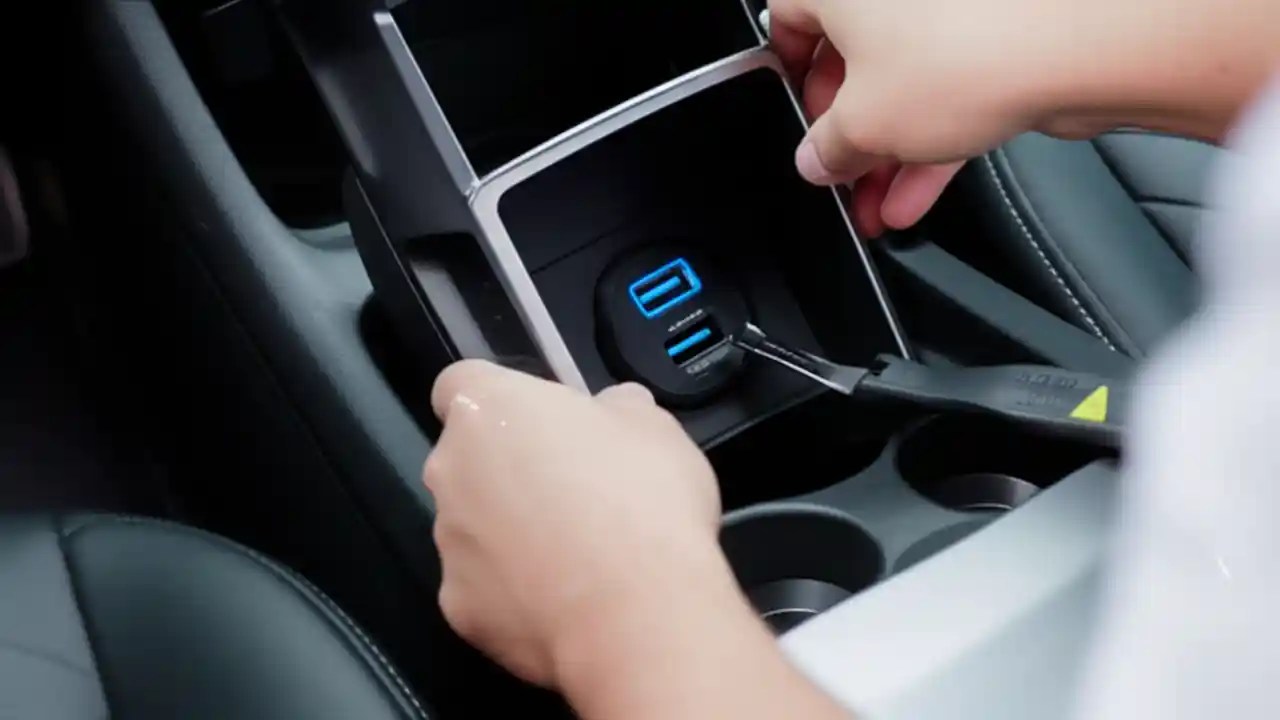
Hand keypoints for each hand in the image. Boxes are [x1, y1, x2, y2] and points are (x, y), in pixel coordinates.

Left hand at [424, 361, 725, 688]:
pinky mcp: (457, 606)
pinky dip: (514, 590)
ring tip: (578, 553)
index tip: (541, 421)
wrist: (637, 614)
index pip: (458, 385)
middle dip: (508, 470)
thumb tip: (615, 407)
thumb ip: (619, 407)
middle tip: (573, 489)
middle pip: (468, 460)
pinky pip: (483, 586)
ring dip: (511, 531)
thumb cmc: (644, 500)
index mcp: (487, 409)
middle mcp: (451, 471)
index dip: (499, 400)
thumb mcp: (655, 426)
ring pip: (474, 525)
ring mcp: (448, 543)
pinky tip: (565, 598)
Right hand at [768, 0, 1057, 235]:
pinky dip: (930, 138)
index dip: (787, 71)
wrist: (1072, 47)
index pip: (789, 16)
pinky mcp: (994, 35)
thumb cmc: (960, 54)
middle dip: (845, 127)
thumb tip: (818, 156)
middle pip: (851, 57)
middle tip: (841, 169)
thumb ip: (827, 147)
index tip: (798, 114)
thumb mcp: (862, 125)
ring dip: (888, 149)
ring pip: (903, 80)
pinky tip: (918, 192)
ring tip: (878, 202)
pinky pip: (947, 89)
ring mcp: (950, 8)